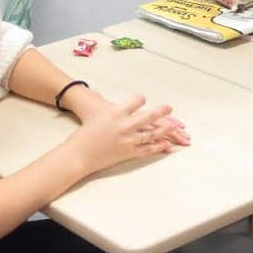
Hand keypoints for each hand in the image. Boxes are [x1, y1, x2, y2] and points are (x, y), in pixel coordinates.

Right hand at [66, 94, 187, 175]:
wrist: (79, 154)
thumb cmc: (84, 135)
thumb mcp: (98, 117)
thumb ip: (112, 113)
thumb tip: (119, 108)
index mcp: (115, 113)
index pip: (135, 101)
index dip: (140, 99)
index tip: (144, 99)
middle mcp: (124, 125)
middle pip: (148, 116)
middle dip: (161, 111)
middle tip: (169, 107)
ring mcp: (128, 140)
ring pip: (151, 133)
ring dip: (164, 129)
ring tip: (174, 126)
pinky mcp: (128, 152)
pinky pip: (147, 149)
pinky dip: (157, 146)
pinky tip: (165, 144)